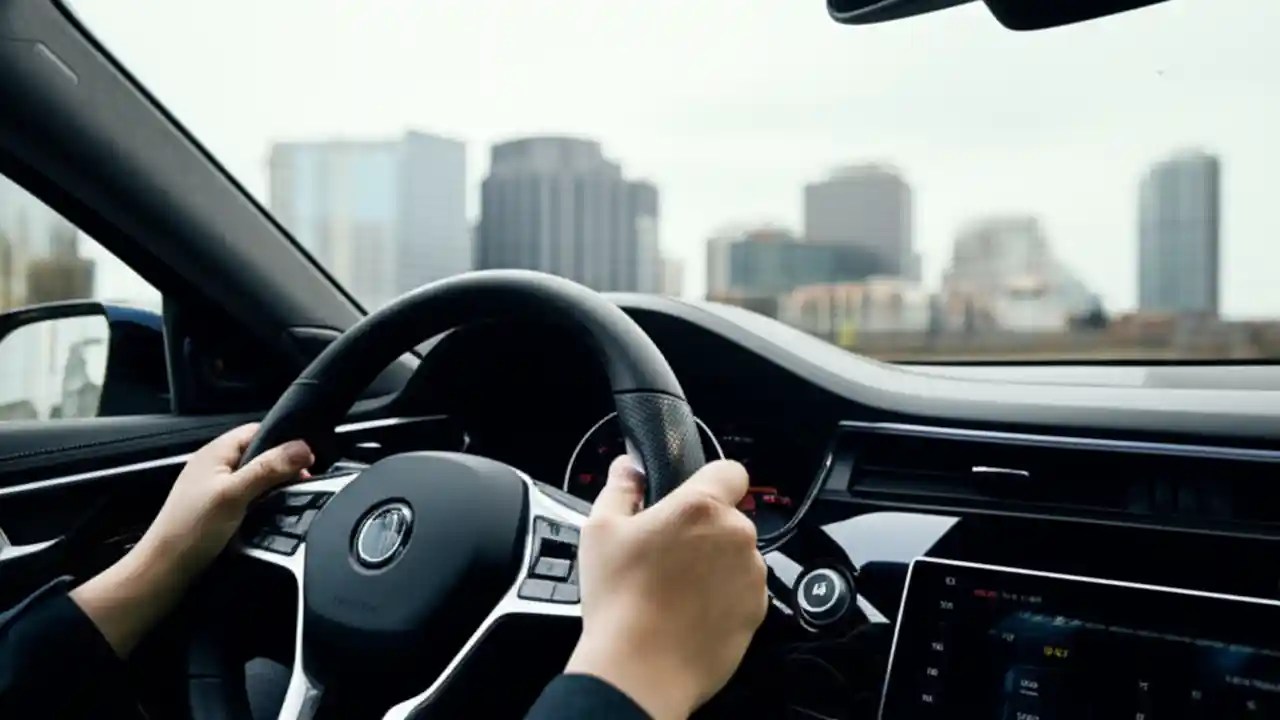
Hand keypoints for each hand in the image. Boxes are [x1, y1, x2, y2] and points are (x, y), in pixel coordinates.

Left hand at [71, 423, 312, 656]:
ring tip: (290, 500)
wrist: (166, 570)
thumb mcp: (235, 493)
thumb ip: (269, 468)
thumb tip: (304, 447)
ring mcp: (216, 488)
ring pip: (257, 477)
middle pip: (260, 454)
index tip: (307, 460)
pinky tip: (272, 514)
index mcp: (216, 451)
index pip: (258, 431)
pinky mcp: (219, 509)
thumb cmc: (192, 529)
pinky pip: (250, 497)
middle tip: (302, 484)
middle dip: (283, 467)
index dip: (285, 441)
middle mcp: (216, 465)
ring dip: (274, 486)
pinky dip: (263, 502)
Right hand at [566, 456, 766, 719]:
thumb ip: (620, 488)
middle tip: (667, 555)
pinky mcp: (758, 611)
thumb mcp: (600, 531)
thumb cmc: (618, 598)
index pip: (731, 471)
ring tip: (676, 590)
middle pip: (729, 519)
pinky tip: (690, 613)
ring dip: (716, 565)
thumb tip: (628, 467)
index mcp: (701, 507)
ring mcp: (752, 576)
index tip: (691, 500)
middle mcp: (736, 535)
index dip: (712, 481)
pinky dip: (724, 598)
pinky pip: (743, 592)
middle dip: (704, 531)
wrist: (641, 670)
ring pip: (737, 556)